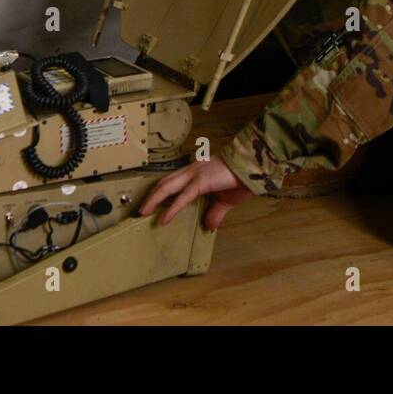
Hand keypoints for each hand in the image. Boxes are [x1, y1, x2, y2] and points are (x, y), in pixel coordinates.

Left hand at [138, 157, 253, 230]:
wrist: (253, 167)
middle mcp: (192, 170)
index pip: (172, 180)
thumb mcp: (226, 199)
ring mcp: (196, 174)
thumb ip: (215, 212)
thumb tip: (209, 226)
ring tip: (143, 212)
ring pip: (167, 186)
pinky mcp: (202, 181)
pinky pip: (183, 198)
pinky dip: (171, 209)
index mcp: (197, 172)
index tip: (151, 202)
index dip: (160, 191)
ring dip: (153, 200)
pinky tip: (164, 219)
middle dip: (151, 195)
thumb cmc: (241, 179)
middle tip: (140, 209)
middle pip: (164, 182)